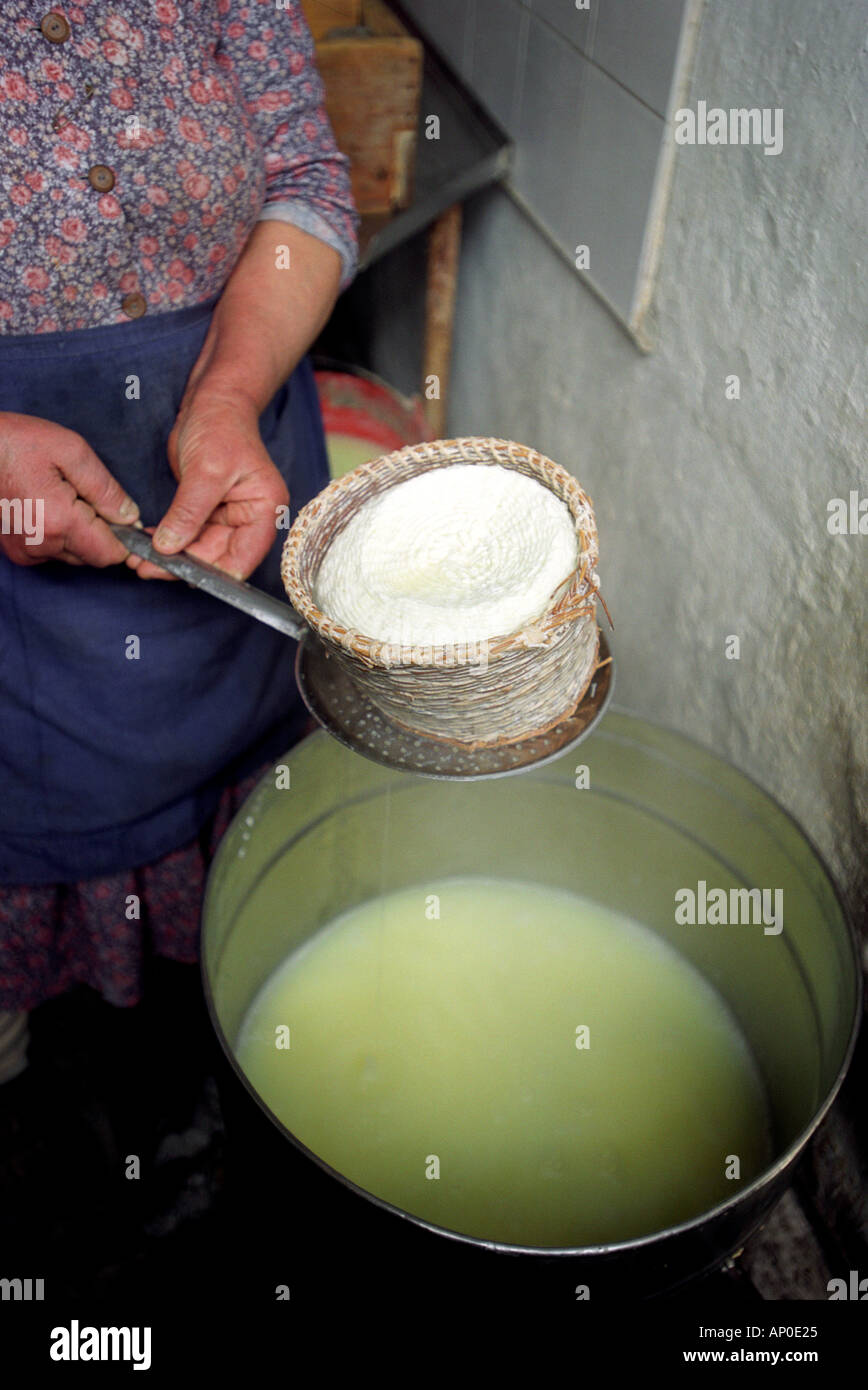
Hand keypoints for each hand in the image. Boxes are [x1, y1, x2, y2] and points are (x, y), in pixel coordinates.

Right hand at [0, 412, 139, 567]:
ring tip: (63, 498)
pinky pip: (54, 553)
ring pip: (75, 555)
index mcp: (59, 521)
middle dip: (101, 532)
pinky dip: (60, 536)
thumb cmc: (17, 443)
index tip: (125, 519)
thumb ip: (105, 488)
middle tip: (85, 497)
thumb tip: (130, 517)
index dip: (125, 539)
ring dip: (80, 534)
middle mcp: (42, 544)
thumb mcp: (71, 451)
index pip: (111, 553)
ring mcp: (27, 551)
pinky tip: (47, 508)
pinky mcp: (18, 552)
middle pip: (94, 556)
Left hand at [136, 383, 287, 581]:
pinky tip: (145, 545)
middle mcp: (250, 520)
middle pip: (218, 559)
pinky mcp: (206, 512)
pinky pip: (188, 536)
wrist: (212, 403)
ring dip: (171, 557)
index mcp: (264, 511)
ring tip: (139, 560)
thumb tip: (169, 548)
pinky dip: (168, 542)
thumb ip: (189, 513)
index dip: (213, 572)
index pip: (243, 559)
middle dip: (183, 566)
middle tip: (146, 568)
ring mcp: (228, 518)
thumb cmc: (222, 427)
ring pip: (199, 551)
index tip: (178, 574)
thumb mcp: (206, 471)